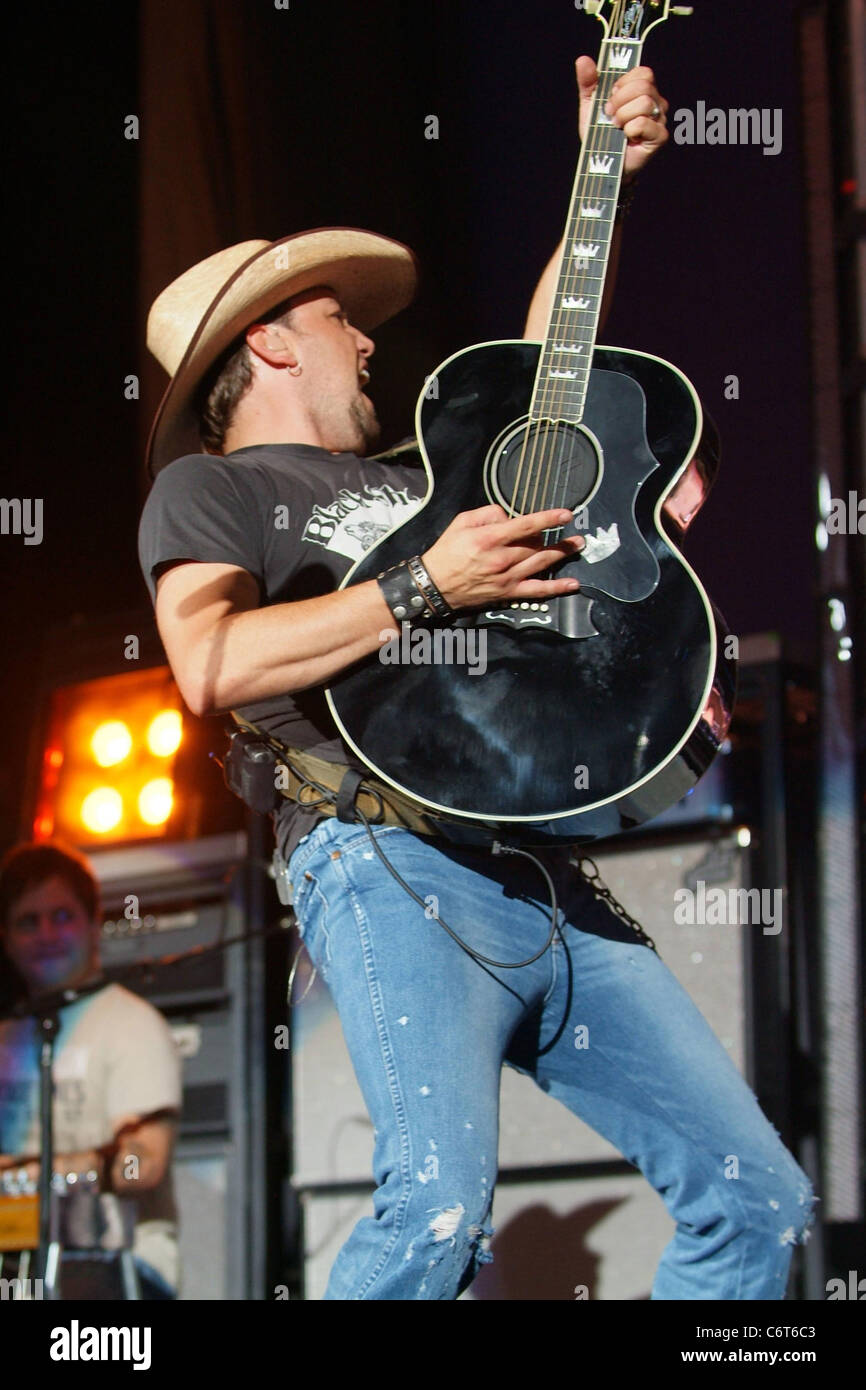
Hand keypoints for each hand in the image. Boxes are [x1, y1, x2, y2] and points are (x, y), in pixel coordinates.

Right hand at [422, 504, 583, 610]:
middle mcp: (501, 558)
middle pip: (536, 544)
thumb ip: (488, 513)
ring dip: (562, 554)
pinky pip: (536, 591)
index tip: (565, 513)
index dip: (548, 518)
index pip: (526, 525)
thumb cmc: (446, 552)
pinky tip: (572, 584)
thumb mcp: (461, 522)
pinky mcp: (507, 593)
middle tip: (571, 532)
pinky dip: (556, 588)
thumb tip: (509, 517)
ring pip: (541, 563)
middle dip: (556, 537)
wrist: (434, 586)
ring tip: (578, 545)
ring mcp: (506, 578)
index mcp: (489, 538)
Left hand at [575, 55, 668, 179]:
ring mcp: (659, 119)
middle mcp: (655, 102)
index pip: (644, 73)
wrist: (602, 162)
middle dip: (620, 101)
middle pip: (644, 86)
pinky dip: (630, 129)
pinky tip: (626, 136)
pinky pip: (644, 123)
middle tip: (610, 115)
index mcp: (643, 90)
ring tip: (616, 126)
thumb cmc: (600, 134)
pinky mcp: (660, 136)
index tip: (611, 97)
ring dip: (623, 116)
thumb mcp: (590, 104)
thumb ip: (588, 81)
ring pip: (645, 103)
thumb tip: (583, 60)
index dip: (624, 83)